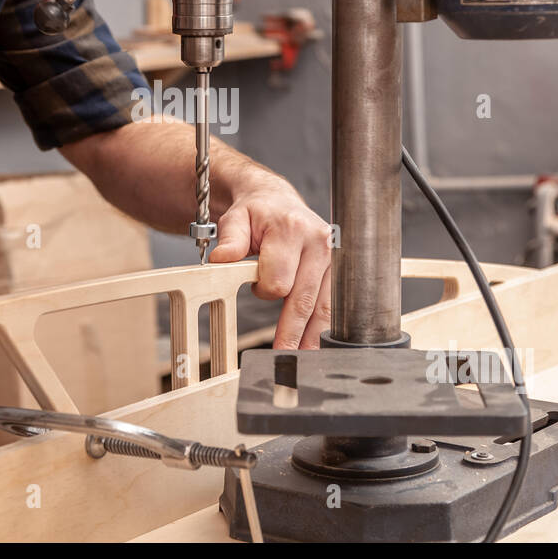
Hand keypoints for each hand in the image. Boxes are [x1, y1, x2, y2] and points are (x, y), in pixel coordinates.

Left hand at [208, 179, 334, 349]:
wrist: (278, 201)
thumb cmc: (257, 213)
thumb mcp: (236, 219)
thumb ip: (230, 240)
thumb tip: (220, 259)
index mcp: (291, 230)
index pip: (279, 280)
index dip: (264, 291)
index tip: (256, 287)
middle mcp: (317, 243)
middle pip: (303, 298)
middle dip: (292, 331)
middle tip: (283, 357)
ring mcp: (332, 257)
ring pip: (322, 305)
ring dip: (312, 335)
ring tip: (303, 358)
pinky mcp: (337, 268)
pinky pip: (331, 303)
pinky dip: (322, 325)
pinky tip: (315, 342)